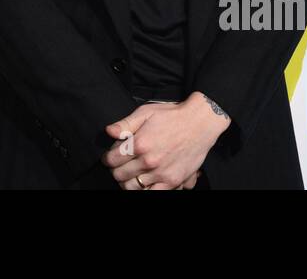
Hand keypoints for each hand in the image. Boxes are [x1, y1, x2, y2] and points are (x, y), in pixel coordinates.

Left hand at [102, 93, 230, 189]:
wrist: (199, 123)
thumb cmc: (172, 116)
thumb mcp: (145, 112)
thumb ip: (125, 124)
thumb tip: (108, 132)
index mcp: (139, 144)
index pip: (112, 159)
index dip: (107, 159)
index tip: (109, 158)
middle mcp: (149, 161)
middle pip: (120, 175)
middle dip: (115, 170)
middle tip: (118, 166)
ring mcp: (161, 173)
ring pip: (132, 188)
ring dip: (126, 182)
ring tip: (129, 175)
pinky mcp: (172, 181)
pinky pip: (151, 193)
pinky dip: (144, 190)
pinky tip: (143, 183)